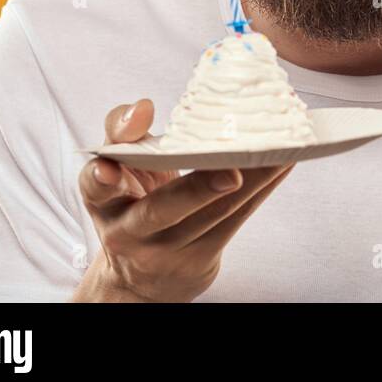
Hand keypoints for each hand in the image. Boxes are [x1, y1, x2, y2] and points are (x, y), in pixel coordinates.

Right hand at [72, 98, 293, 301]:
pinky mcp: (201, 258)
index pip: (96, 188)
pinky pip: (237, 220)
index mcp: (104, 202)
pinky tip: (285, 163)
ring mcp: (168, 250)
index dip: (101, 177)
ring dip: (252, 181)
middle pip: (161, 211)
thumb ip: (122, 131)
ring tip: (279, 152)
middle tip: (230, 172)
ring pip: (214, 215)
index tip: (108, 166)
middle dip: (196, 190)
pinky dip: (263, 189)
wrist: (142, 275)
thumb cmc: (132, 202)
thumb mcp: (118, 168)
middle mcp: (130, 232)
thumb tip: (143, 107)